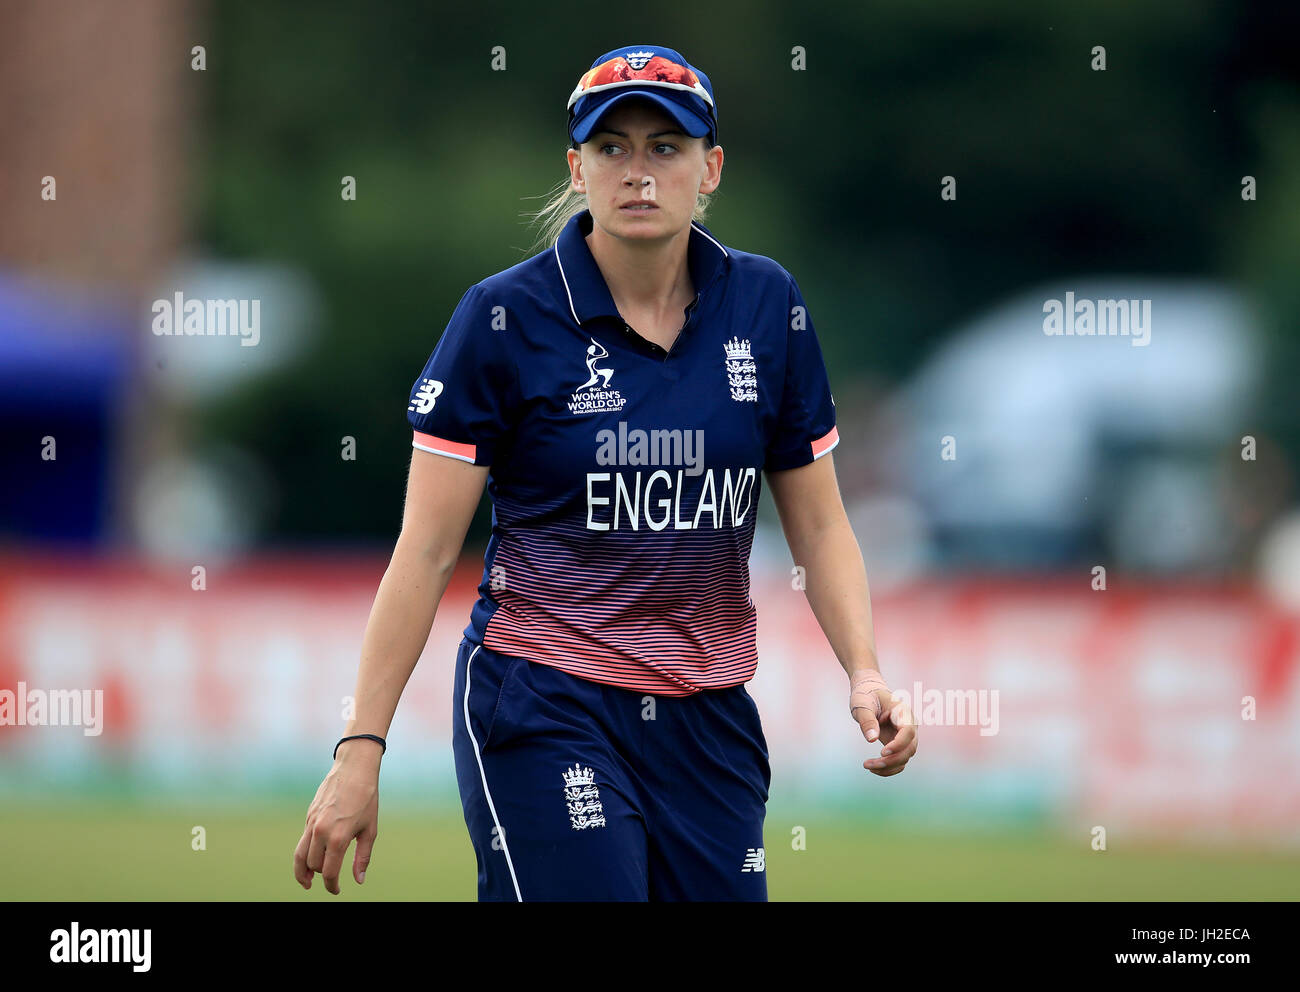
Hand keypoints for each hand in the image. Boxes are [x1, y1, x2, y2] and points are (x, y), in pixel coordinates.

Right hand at [293, 745, 380, 893]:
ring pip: (299, 855)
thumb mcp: (370, 829)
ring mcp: (312, 823)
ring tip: (307, 881)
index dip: (332, 885)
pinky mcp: (309, 815)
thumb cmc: (367, 798)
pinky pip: (302, 840)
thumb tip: (359, 880)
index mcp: (339, 837)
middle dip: (320, 876)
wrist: (354, 769)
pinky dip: (304, 853)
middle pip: (312, 865)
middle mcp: (321, 831)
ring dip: (302, 871)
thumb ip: (363, 857)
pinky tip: (312, 856)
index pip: (329, 872)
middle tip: (329, 880)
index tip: (336, 890)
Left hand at [849, 671, 917, 776]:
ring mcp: (907, 736)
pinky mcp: (900, 744)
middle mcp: (910, 725)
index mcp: (903, 712)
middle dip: (891, 760)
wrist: (870, 693)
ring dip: (888, 767)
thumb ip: (867, 720)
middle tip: (869, 764)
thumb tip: (871, 740)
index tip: (882, 752)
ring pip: (905, 758)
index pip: (908, 731)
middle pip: (909, 749)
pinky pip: (899, 761)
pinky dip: (889, 768)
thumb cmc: (866, 696)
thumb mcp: (862, 705)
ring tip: (867, 765)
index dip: (899, 744)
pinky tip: (873, 768)